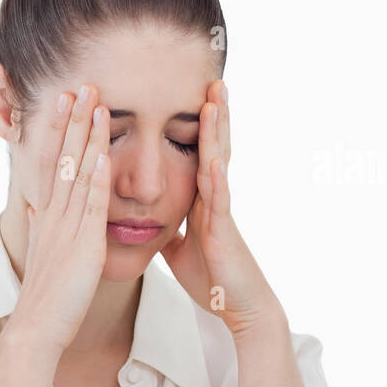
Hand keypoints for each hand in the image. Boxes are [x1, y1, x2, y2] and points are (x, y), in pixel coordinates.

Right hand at [10, 83, 112, 354]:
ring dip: (86, 137)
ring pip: (78, 173)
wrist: (36, 327)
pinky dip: (96, 178)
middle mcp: (54, 216)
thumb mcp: (41, 255)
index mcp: (48, 217)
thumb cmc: (45, 297)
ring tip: (94, 104)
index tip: (65, 103)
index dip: (60, 132)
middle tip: (78, 85)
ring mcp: (67, 227)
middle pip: (64, 159)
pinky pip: (91, 206)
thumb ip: (40, 230)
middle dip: (71, 121)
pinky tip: (103, 153)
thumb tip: (33, 212)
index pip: (54, 164)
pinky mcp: (83, 244)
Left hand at [160, 80, 280, 337]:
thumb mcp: (180, 248)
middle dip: (213, 115)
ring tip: (215, 100)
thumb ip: (170, 228)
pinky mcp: (223, 232)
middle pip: (213, 148)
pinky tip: (213, 159)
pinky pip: (219, 201)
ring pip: (218, 164)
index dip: (197, 127)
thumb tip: (149, 219)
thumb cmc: (212, 277)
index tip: (193, 96)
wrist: (237, 306)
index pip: (199, 154)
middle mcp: (214, 199)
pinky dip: (216, 179)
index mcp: (202, 201)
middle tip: (213, 80)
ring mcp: (221, 213)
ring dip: (217, 133)